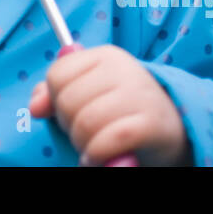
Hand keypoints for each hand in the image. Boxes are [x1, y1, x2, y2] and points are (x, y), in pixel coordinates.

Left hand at [28, 44, 191, 165]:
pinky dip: (97, 154)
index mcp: (106, 55)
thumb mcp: (91, 94)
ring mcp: (140, 95)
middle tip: (87, 134)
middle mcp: (124, 69)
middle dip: (70, 125)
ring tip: (94, 148)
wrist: (176, 133)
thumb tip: (35, 106)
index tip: (74, 112)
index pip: (57, 76)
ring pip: (85, 123)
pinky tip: (100, 158)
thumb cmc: (126, 112)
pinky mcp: (151, 124)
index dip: (56, 101)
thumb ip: (57, 92)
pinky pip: (107, 140)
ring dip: (83, 144)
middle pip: (68, 101)